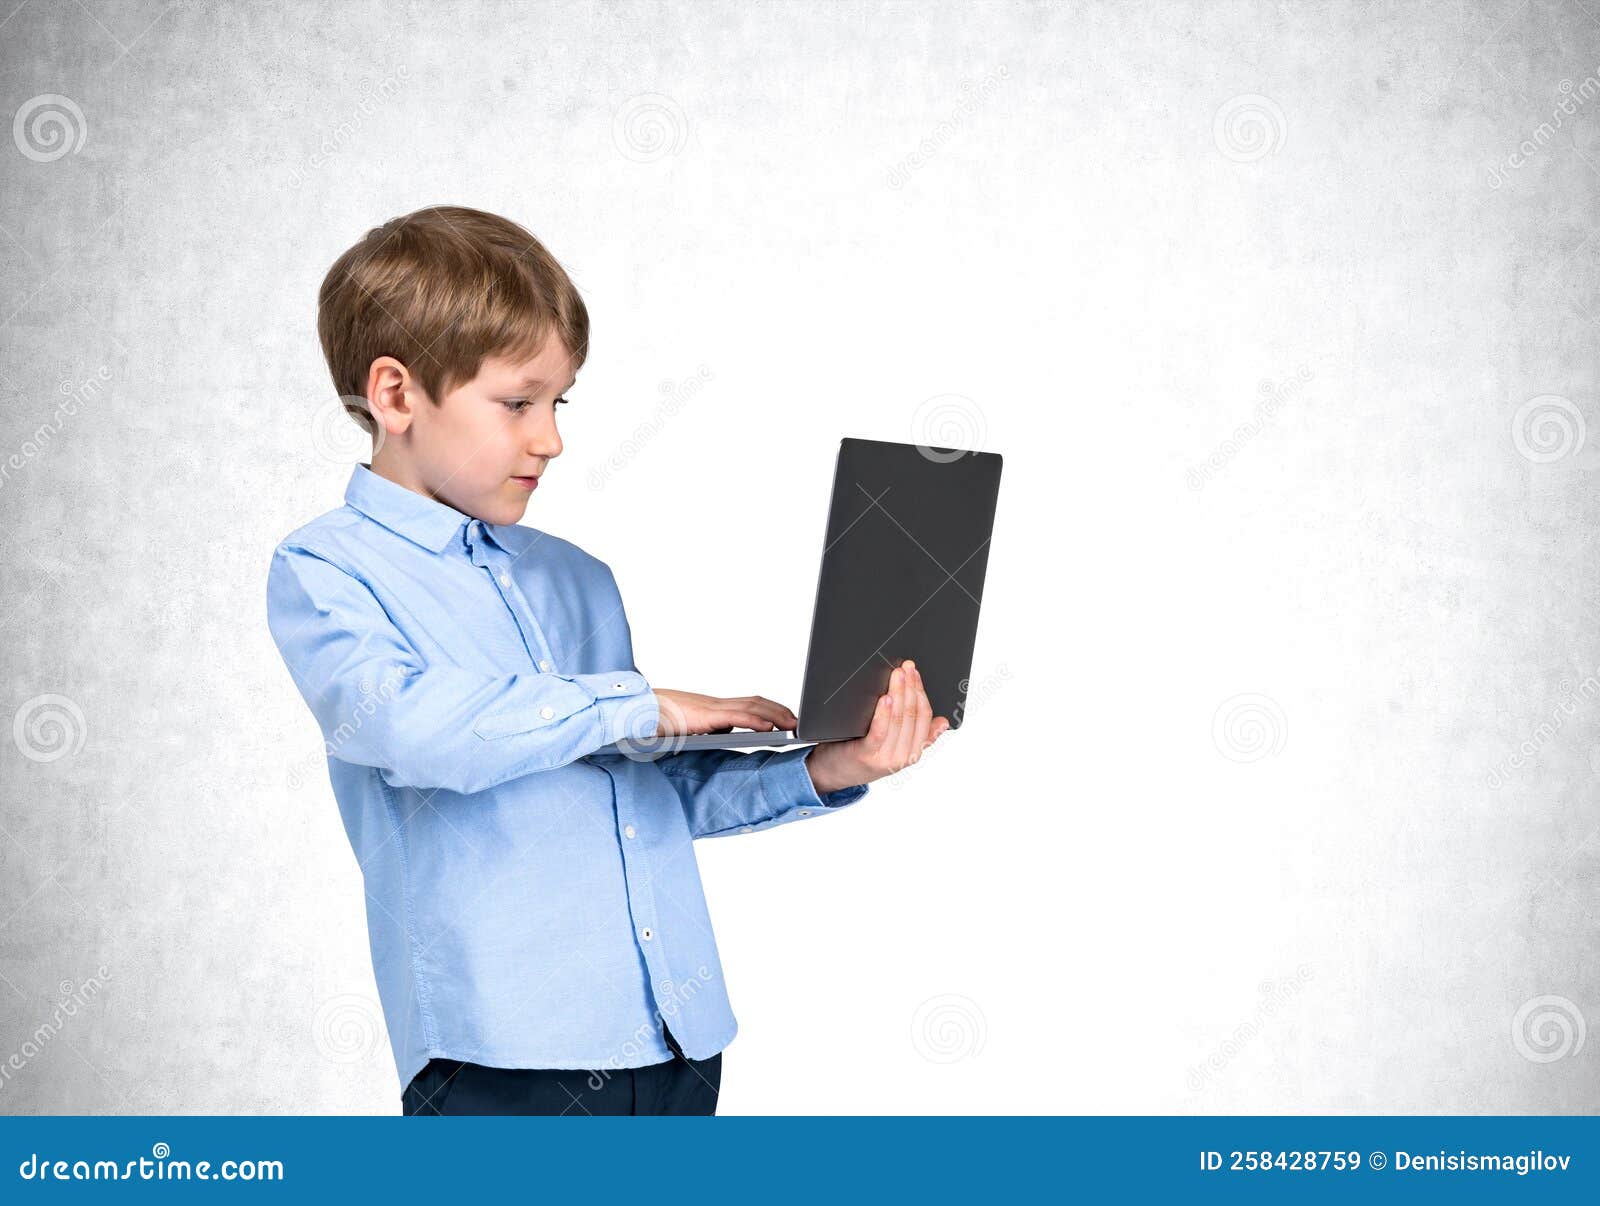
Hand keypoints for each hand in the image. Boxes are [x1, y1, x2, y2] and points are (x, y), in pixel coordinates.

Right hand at [651, 689, 797, 737]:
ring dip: (776, 715)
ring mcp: (711, 708)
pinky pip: (736, 716)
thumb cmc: (657, 720)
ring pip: (752, 707)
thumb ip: (708, 730)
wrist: (634, 711)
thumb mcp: (689, 728)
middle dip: (780, 711)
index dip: (769, 709)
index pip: (749, 704)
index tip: (786, 718)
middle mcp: (716, 705)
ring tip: (793, 725)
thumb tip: (723, 735)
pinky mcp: (705, 716)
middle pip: (757, 703)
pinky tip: (770, 729)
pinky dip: (755, 722)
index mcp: (713, 708)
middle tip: (799, 722)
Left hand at [804, 660, 949, 794]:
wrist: (833, 774)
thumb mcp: (895, 747)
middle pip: (912, 715)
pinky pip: (880, 731)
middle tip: (906, 667)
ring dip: (900, 693)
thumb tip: (943, 722)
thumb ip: (919, 735)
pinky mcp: (866, 755)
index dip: (921, 691)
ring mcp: (885, 758)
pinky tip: (885, 698)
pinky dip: (884, 713)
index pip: (925, 717)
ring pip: (899, 719)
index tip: (915, 672)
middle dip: (911, 687)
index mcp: (913, 752)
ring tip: (898, 675)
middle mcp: (903, 757)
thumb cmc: (862, 755)